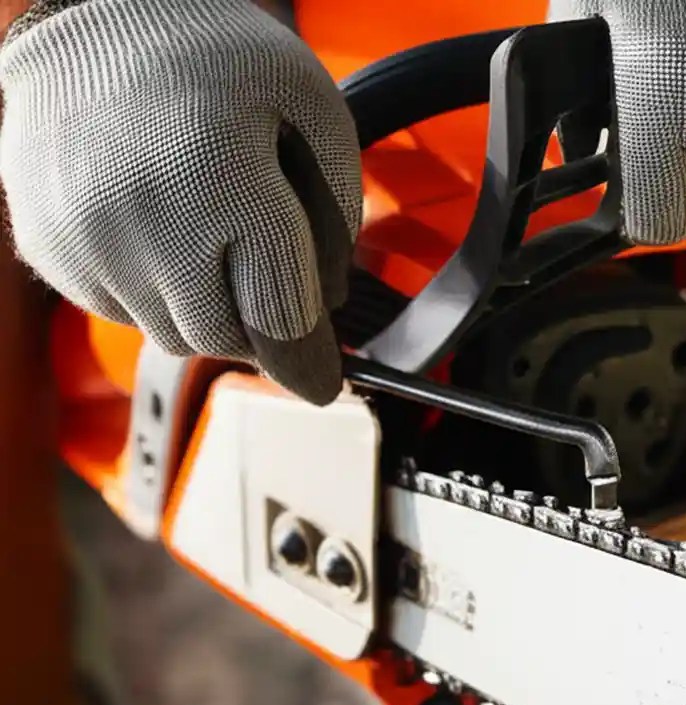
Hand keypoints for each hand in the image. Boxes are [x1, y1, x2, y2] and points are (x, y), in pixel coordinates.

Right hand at [0, 0, 361, 404]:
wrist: (96, 18)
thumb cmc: (217, 56)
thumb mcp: (315, 109)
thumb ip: (336, 213)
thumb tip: (328, 302)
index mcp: (221, 184)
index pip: (277, 317)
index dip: (309, 361)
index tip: (323, 385)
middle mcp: (143, 223)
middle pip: (222, 339)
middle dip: (257, 323)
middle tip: (267, 274)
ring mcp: (85, 240)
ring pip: (169, 333)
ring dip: (203, 307)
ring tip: (206, 228)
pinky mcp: (47, 249)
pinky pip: (118, 311)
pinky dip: (151, 290)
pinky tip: (161, 228)